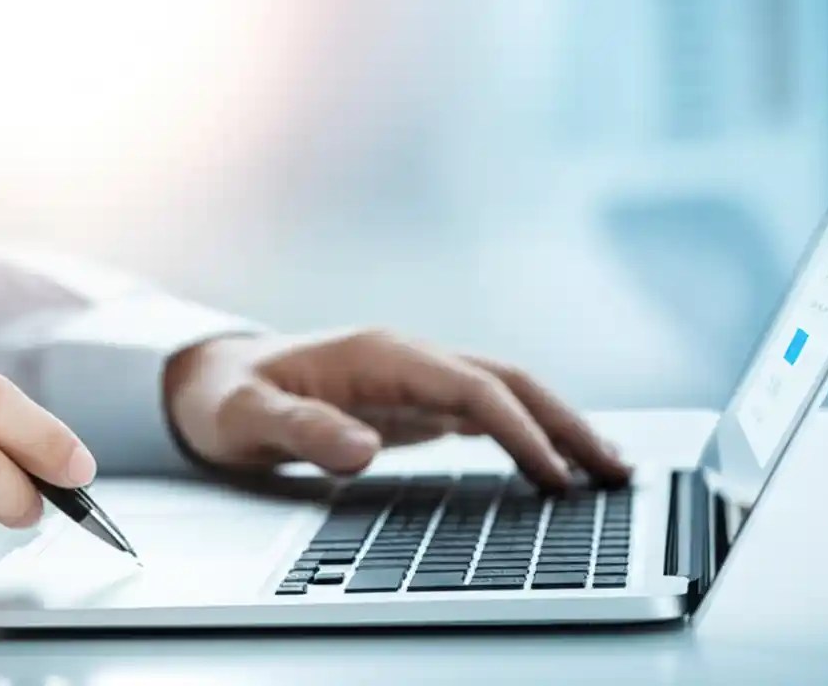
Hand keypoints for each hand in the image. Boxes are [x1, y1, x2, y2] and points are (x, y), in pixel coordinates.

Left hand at [165, 330, 629, 488]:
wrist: (211, 379)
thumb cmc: (228, 397)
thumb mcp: (248, 418)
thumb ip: (302, 431)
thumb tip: (363, 449)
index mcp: (379, 354)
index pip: (470, 386)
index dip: (517, 428)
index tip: (554, 473)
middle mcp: (407, 358)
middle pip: (505, 380)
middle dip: (563, 421)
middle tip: (615, 469)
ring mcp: (412, 377)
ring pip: (503, 393)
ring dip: (555, 425)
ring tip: (604, 467)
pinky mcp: (411, 401)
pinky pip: (482, 413)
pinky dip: (523, 434)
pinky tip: (550, 462)